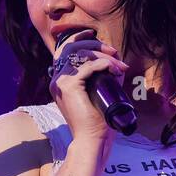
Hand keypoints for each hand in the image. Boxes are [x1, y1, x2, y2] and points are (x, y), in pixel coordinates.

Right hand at [48, 28, 128, 147]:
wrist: (92, 139)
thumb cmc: (97, 120)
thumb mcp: (99, 92)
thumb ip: (102, 76)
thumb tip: (116, 60)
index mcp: (61, 80)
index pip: (64, 49)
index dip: (79, 37)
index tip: (94, 35)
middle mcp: (57, 79)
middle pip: (72, 47)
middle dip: (95, 44)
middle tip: (114, 51)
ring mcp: (60, 82)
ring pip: (81, 55)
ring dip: (103, 56)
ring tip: (118, 66)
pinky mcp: (68, 87)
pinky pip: (88, 67)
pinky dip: (103, 64)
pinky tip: (114, 69)